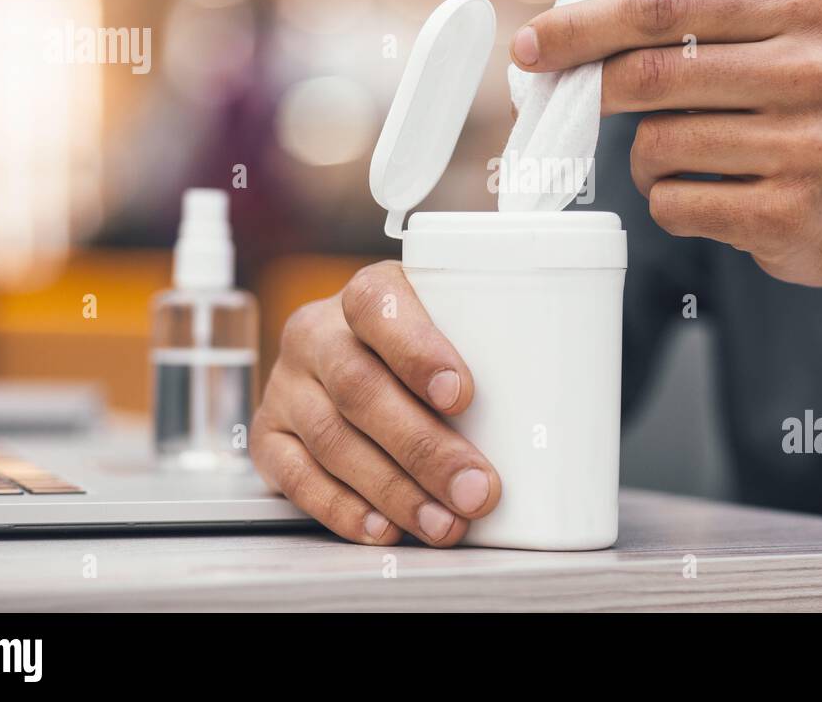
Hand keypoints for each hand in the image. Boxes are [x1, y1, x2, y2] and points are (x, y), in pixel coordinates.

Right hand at [250, 261, 501, 545]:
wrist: (357, 353)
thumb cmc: (426, 345)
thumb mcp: (454, 324)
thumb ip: (489, 351)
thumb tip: (551, 419)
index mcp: (366, 293)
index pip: (379, 306)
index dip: (418, 351)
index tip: (462, 394)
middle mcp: (316, 333)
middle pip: (361, 388)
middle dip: (423, 447)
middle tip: (475, 488)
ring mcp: (288, 385)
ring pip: (333, 439)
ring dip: (394, 490)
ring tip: (444, 522)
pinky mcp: (269, 435)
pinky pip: (296, 477)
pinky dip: (342, 508)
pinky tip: (383, 528)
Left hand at [510, 0, 821, 290]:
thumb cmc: (798, 112)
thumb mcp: (769, 41)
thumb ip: (682, 30)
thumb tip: (558, 42)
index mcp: (796, 6)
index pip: (662, 8)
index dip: (582, 29)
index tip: (528, 46)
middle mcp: (809, 70)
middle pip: (650, 76)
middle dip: (591, 92)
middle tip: (566, 103)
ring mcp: (804, 145)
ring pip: (656, 147)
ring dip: (645, 160)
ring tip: (689, 160)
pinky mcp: (788, 213)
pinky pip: (674, 205)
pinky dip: (669, 202)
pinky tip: (712, 196)